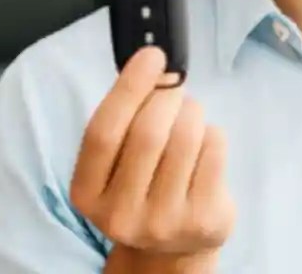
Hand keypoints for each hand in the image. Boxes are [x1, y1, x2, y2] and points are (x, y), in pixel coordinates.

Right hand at [70, 47, 234, 272]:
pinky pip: (214, 151)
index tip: (151, 56)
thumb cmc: (142, 185)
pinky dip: (212, 134)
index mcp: (87, 193)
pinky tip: (204, 145)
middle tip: (174, 87)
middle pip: (148, 133)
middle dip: (167, 96)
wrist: (171, 245)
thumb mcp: (116, 161)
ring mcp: (163, 222)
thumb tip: (151, 65)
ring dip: (192, 111)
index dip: (128, 88)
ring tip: (189, 116)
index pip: (103, 132)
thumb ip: (123, 119)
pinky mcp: (202, 220)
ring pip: (186, 137)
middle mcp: (120, 215)